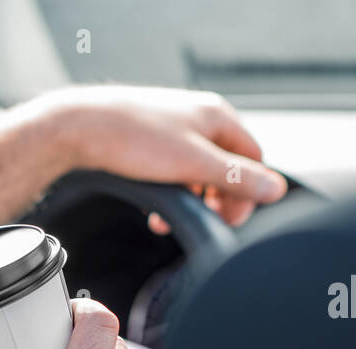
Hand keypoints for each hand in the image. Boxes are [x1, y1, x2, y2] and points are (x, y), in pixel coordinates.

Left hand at [34, 85, 287, 231]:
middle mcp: (199, 117)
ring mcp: (174, 127)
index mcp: (218, 116)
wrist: (79, 127)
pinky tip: (154, 214)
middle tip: (205, 224)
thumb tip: (276, 189)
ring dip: (191, 201)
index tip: (231, 221)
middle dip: (217, 200)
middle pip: (227, 166)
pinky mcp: (150, 140)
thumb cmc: (134, 140)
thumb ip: (236, 178)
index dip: (248, 193)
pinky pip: (173, 172)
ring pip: (197, 172)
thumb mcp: (193, 163)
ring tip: (168, 224)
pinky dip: (170, 194)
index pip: (253, 159)